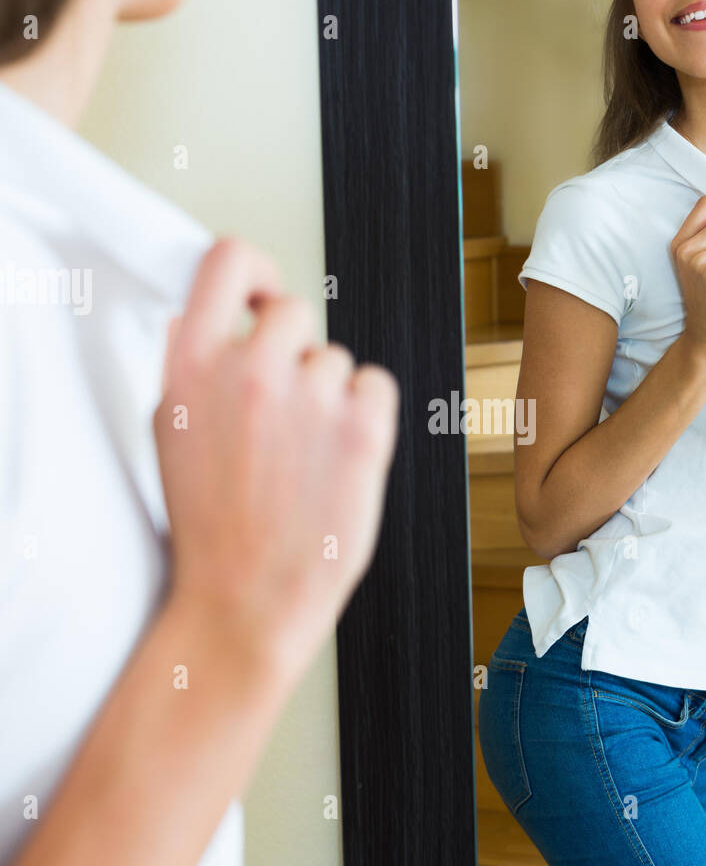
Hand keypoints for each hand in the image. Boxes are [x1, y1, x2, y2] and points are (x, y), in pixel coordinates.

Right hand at [154, 237, 399, 693]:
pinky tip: (337, 459)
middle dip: (292, 351)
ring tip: (303, 457)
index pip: (227, 263)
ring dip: (327, 396)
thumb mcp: (170, 435)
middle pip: (292, 311)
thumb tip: (198, 317)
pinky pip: (376, 385)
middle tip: (286, 409)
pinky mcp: (363, 429)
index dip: (252, 269)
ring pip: (335, 360)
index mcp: (191, 367)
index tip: (259, 291)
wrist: (245, 602)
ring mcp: (310, 398)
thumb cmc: (211, 528)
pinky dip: (365, 414)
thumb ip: (189, 369)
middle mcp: (250, 370)